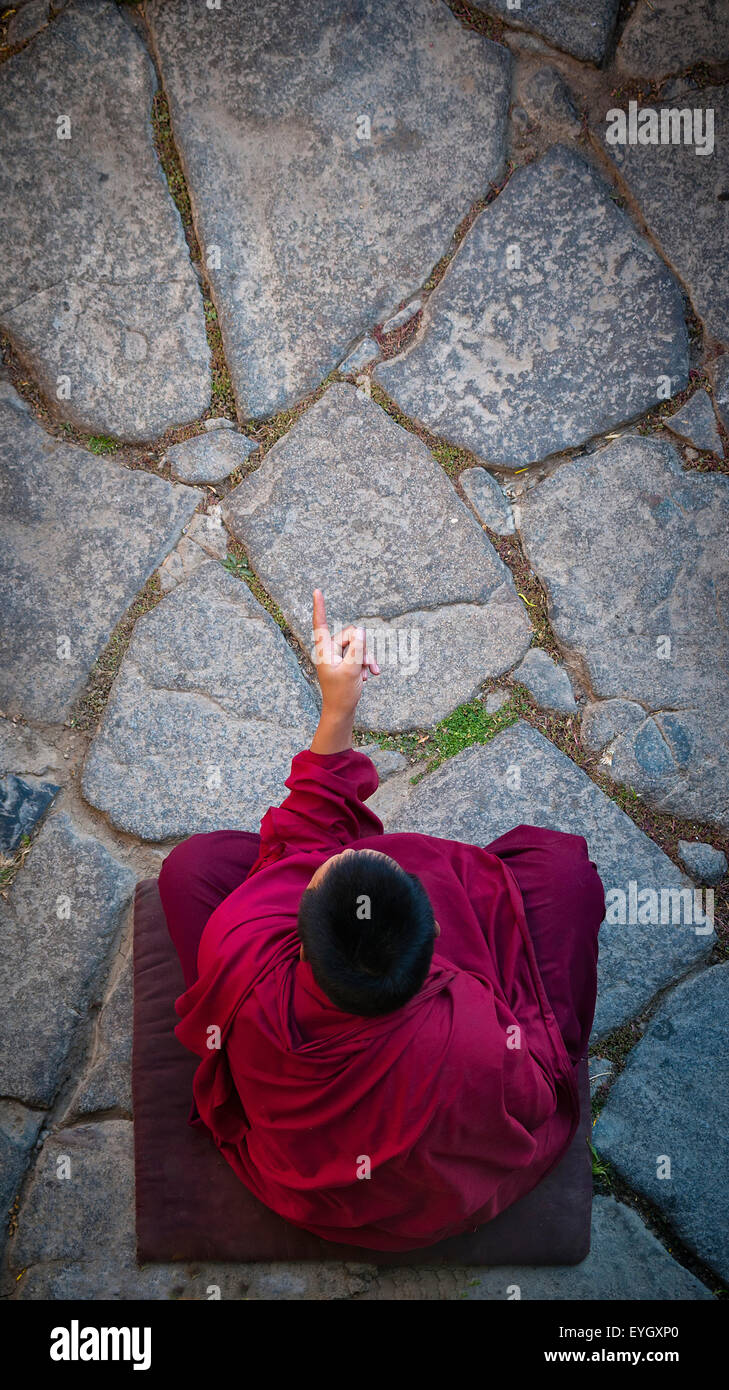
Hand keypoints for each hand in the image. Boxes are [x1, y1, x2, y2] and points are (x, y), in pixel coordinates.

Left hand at [311, 588, 379, 718]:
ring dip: (366, 659)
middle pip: (351, 635)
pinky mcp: (347, 662)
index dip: (320, 607)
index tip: (316, 590)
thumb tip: (360, 630)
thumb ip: (357, 649)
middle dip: (362, 648)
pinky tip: (369, 677)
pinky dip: (366, 664)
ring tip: (368, 675)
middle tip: (365, 666)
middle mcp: (330, 650)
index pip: (321, 624)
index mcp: (325, 650)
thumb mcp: (352, 670)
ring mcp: (339, 656)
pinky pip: (360, 654)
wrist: (342, 712)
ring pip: (358, 645)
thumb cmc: (342, 693)